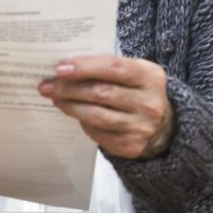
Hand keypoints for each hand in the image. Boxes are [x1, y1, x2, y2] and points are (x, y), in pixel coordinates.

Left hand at [38, 55, 174, 159]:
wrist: (166, 125)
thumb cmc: (137, 90)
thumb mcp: (133, 72)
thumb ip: (106, 67)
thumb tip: (65, 67)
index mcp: (149, 76)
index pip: (113, 68)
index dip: (84, 67)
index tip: (60, 69)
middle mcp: (149, 103)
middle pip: (100, 93)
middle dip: (68, 88)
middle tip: (46, 85)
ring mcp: (141, 127)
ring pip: (96, 115)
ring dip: (70, 106)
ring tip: (55, 99)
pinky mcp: (131, 146)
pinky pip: (98, 133)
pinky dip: (83, 122)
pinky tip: (74, 113)